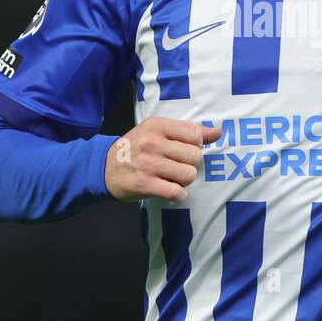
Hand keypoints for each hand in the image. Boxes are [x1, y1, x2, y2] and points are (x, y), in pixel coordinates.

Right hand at [105, 116, 221, 203]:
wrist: (103, 167)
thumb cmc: (135, 148)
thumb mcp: (157, 132)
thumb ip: (188, 131)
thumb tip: (218, 132)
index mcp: (157, 125)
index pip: (194, 134)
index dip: (195, 145)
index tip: (185, 149)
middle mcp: (152, 143)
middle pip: (195, 156)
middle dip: (190, 164)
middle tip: (176, 165)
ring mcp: (148, 164)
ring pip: (189, 175)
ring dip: (184, 180)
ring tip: (172, 177)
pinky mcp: (145, 184)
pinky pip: (176, 192)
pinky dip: (178, 194)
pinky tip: (170, 190)